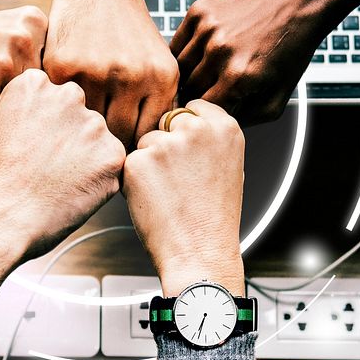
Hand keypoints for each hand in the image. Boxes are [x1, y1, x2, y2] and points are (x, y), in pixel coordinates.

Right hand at [0, 2, 46, 118]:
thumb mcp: (12, 28)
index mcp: (37, 22)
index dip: (28, 73)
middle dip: (15, 88)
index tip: (6, 60)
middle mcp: (25, 40)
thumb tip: (65, 97)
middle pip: (37, 87)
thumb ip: (39, 52)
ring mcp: (5, 63)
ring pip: (18, 102)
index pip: (51, 68)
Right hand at [0, 68, 123, 356]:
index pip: (59, 92)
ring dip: (87, 163)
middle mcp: (66, 97)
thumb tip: (34, 110)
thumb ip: (23, 111)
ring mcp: (91, 126)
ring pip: (101, 141)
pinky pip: (115, 168)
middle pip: (84, 114)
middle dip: (73, 141)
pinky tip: (72, 195)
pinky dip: (100, 184)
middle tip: (50, 171)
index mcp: (33, 83)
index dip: (53, 125)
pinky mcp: (110, 158)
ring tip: (57, 186)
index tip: (44, 145)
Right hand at [43, 0, 178, 145]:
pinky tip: (64, 106)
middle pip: (119, 137)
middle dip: (109, 143)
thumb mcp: (159, 61)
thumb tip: (151, 150)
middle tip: (99, 144)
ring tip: (80, 129)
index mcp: (161, 78)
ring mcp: (95, 72)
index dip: (135, 147)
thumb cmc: (129, 29)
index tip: (124, 149)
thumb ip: (158, 103)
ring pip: (88, 125)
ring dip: (83, 129)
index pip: (148, 135)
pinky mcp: (63, 67)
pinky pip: (63, 105)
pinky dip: (63, 108)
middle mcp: (131, 77)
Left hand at [122, 99, 244, 295]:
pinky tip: (154, 200)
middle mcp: (196, 130)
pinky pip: (130, 162)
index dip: (185, 129)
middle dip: (166, 143)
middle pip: (166, 121)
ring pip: (146, 142)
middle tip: (179, 178)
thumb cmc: (214, 217)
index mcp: (224, 128)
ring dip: (149, 162)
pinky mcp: (139, 161)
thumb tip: (187, 122)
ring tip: (169, 193)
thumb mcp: (229, 167)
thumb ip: (210, 139)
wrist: (200, 252)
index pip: (192, 107)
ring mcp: (166, 144)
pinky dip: (135, 180)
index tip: (188, 148)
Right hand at [169, 0, 331, 124]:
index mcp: (238, 77)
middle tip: (212, 92)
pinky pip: (178, 43)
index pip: (202, 110)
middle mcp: (219, 51)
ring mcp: (207, 29)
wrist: (298, 2)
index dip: (206, 114)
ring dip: (189, 75)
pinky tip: (203, 54)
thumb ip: (246, 120)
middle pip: (188, 89)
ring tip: (208, 74)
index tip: (211, 112)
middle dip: (198, 95)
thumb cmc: (290, 50)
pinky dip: (185, 52)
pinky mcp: (199, 11)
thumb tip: (216, 125)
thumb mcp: (278, 98)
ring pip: (178, 67)